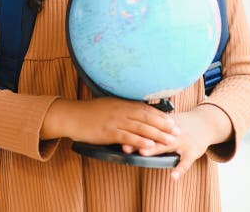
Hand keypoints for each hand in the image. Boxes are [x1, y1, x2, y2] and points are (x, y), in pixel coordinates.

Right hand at [42, 97, 180, 151]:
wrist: (71, 116)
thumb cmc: (89, 112)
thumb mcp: (107, 105)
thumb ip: (121, 108)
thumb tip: (134, 111)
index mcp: (121, 103)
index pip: (145, 108)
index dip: (160, 115)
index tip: (173, 121)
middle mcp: (121, 111)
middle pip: (147, 117)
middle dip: (164, 125)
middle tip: (177, 131)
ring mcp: (115, 121)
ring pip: (141, 128)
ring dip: (157, 134)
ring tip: (170, 141)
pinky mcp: (108, 132)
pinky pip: (127, 137)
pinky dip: (139, 141)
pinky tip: (149, 145)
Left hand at [122, 105, 231, 180]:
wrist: (205, 123)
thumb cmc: (180, 123)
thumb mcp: (164, 120)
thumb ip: (148, 123)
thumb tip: (125, 125)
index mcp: (161, 123)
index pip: (144, 126)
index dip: (131, 130)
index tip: (117, 133)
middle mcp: (170, 130)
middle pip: (151, 135)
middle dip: (138, 140)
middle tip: (124, 145)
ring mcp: (181, 141)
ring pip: (166, 145)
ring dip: (154, 149)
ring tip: (143, 154)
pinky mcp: (192, 152)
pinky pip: (185, 162)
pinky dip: (179, 170)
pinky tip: (173, 177)